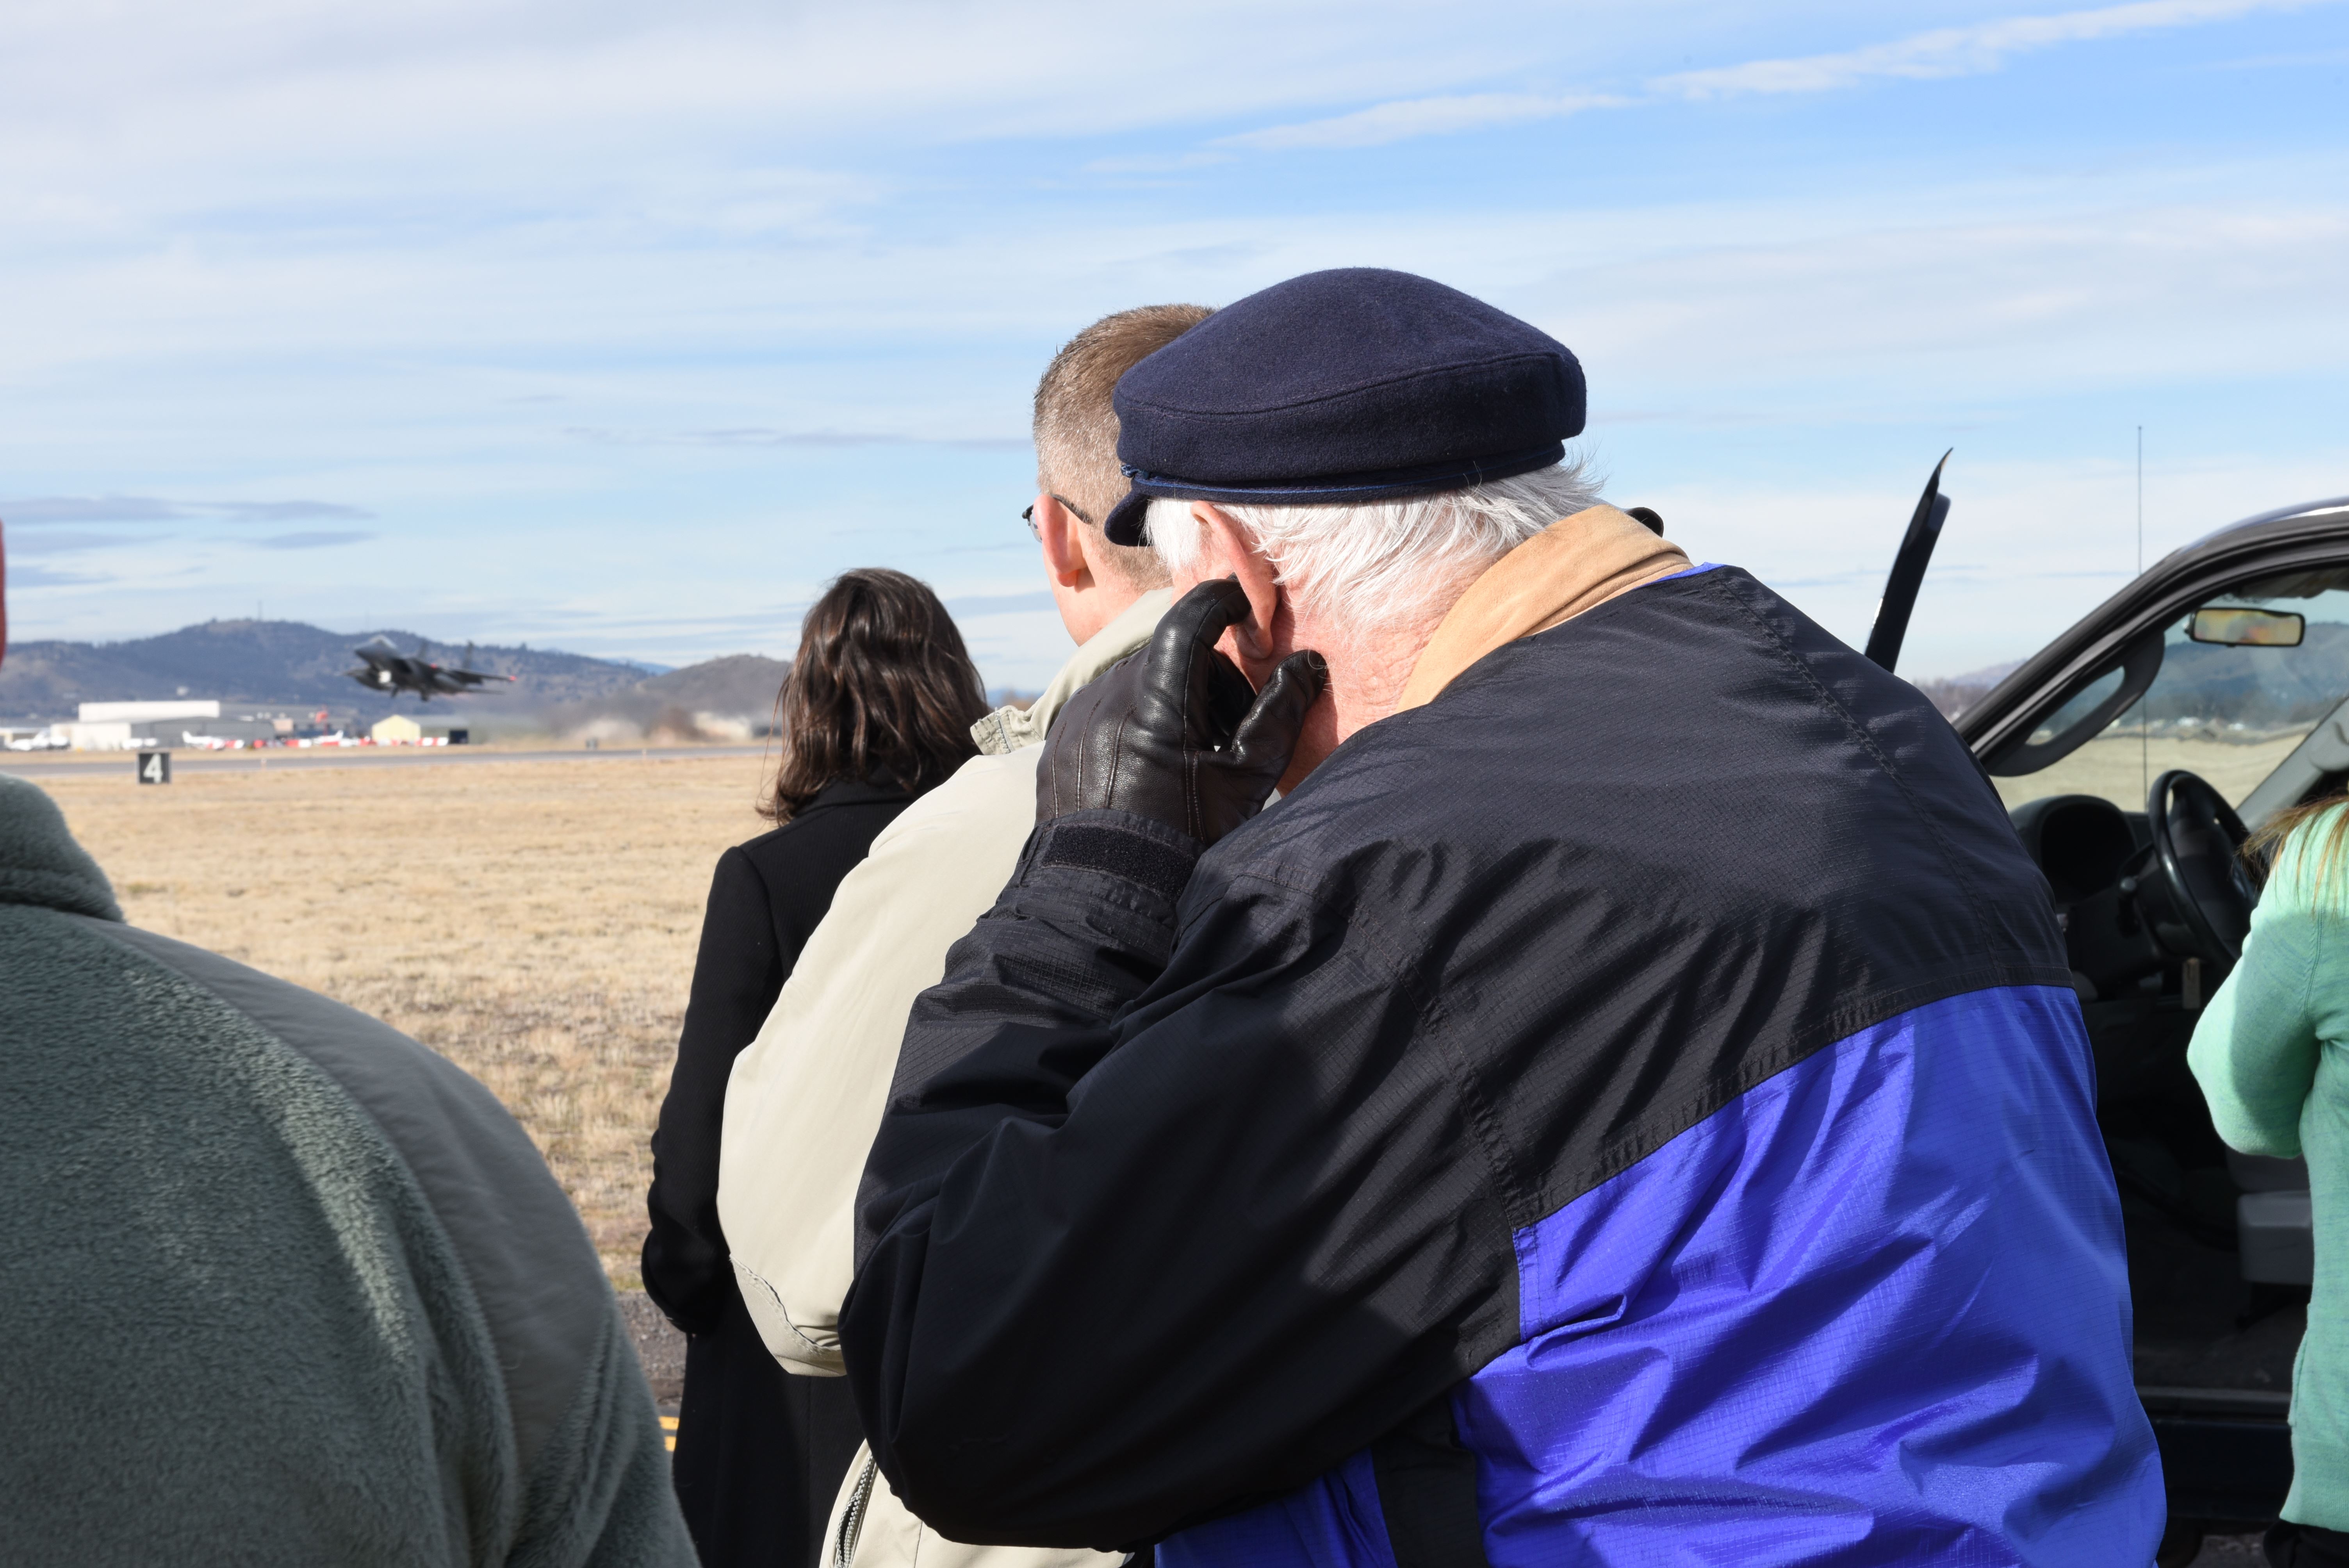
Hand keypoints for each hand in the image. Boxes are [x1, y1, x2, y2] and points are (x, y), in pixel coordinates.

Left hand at [1039, 578, 1325, 845]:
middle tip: (1227, 735)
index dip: (1224, 602)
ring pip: (1137, 680)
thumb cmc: (1183, 842)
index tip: (1246, 610)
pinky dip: (1132, 723)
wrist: (1105, 896)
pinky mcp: (1058, 739)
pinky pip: (1103, 708)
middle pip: (1170, 655)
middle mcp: (1108, 695)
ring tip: (1185, 761)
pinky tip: (1147, 771)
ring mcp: (1076, 717)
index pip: (1191, 618)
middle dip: (1207, 679)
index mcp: (1156, 699)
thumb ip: (1279, 713)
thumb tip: (1307, 662)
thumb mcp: (1245, 781)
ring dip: (1169, 702)